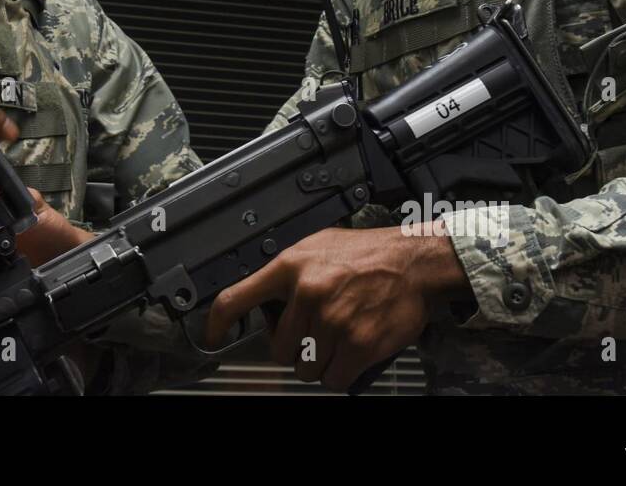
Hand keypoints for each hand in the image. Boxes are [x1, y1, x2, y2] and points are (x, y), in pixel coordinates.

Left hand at [204, 221, 468, 391]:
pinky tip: (349, 352)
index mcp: (290, 267)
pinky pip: (333, 379)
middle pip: (277, 349)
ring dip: (319, 362)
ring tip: (336, 338)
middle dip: (293, 348)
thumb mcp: (316, 246)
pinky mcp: (357, 344)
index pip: (236, 298)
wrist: (413, 261)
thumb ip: (287, 273)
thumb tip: (265, 299)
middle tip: (313, 333)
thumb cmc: (367, 253)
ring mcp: (332, 321)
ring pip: (305, 368)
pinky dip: (340, 373)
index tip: (213, 336)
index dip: (218, 323)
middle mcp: (307, 293)